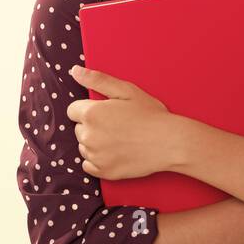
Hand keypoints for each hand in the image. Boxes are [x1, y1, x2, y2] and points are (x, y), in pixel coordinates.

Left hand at [66, 65, 185, 179]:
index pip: (73, 110)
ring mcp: (95, 156)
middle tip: (118, 125)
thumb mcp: (126, 91)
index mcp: (92, 114)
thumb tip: (75, 71)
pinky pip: (89, 165)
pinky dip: (99, 160)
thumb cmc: (151, 114)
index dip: (90, 109)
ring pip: (84, 146)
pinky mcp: (103, 172)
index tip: (108, 112)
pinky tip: (117, 152)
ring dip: (96, 143)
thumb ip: (97, 80)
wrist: (170, 142)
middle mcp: (88, 136)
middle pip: (79, 129)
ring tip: (120, 139)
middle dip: (93, 126)